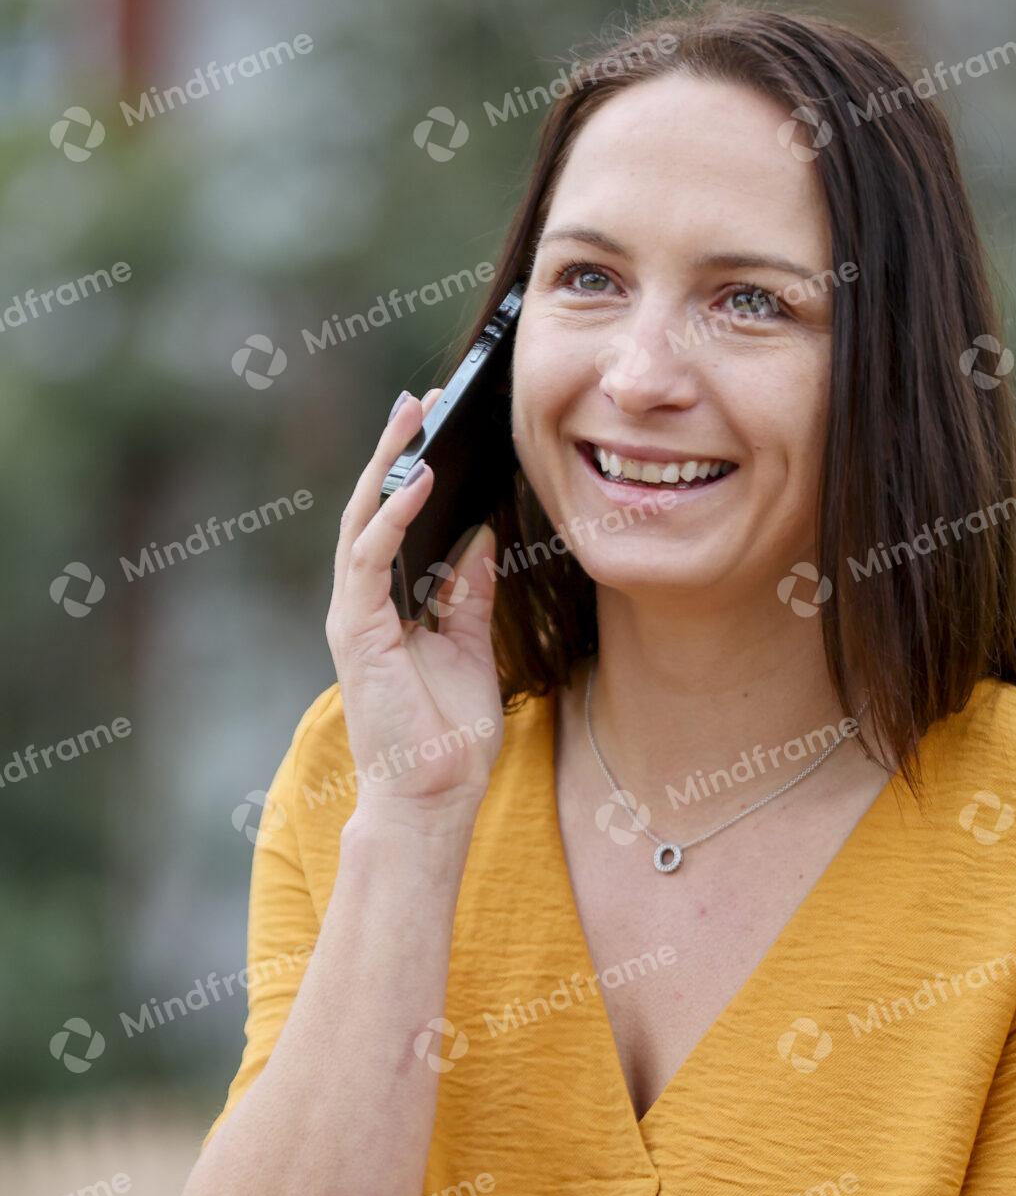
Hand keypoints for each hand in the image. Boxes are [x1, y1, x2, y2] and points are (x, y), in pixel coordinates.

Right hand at [326, 388, 503, 821]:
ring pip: (363, 520)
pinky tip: (418, 482)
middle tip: (423, 398)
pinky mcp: (356, 630)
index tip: (441, 424)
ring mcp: (354, 614)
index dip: (413, 470)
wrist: (434, 797)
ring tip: (415, 416)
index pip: (395, 522)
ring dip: (388, 465)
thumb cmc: (449, 735)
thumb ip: (469, 590)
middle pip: (373, 507)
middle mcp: (362, 602)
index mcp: (387, 605)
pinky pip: (371, 558)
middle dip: (397, 450)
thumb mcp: (472, 646)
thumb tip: (481, 533)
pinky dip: (392, 516)